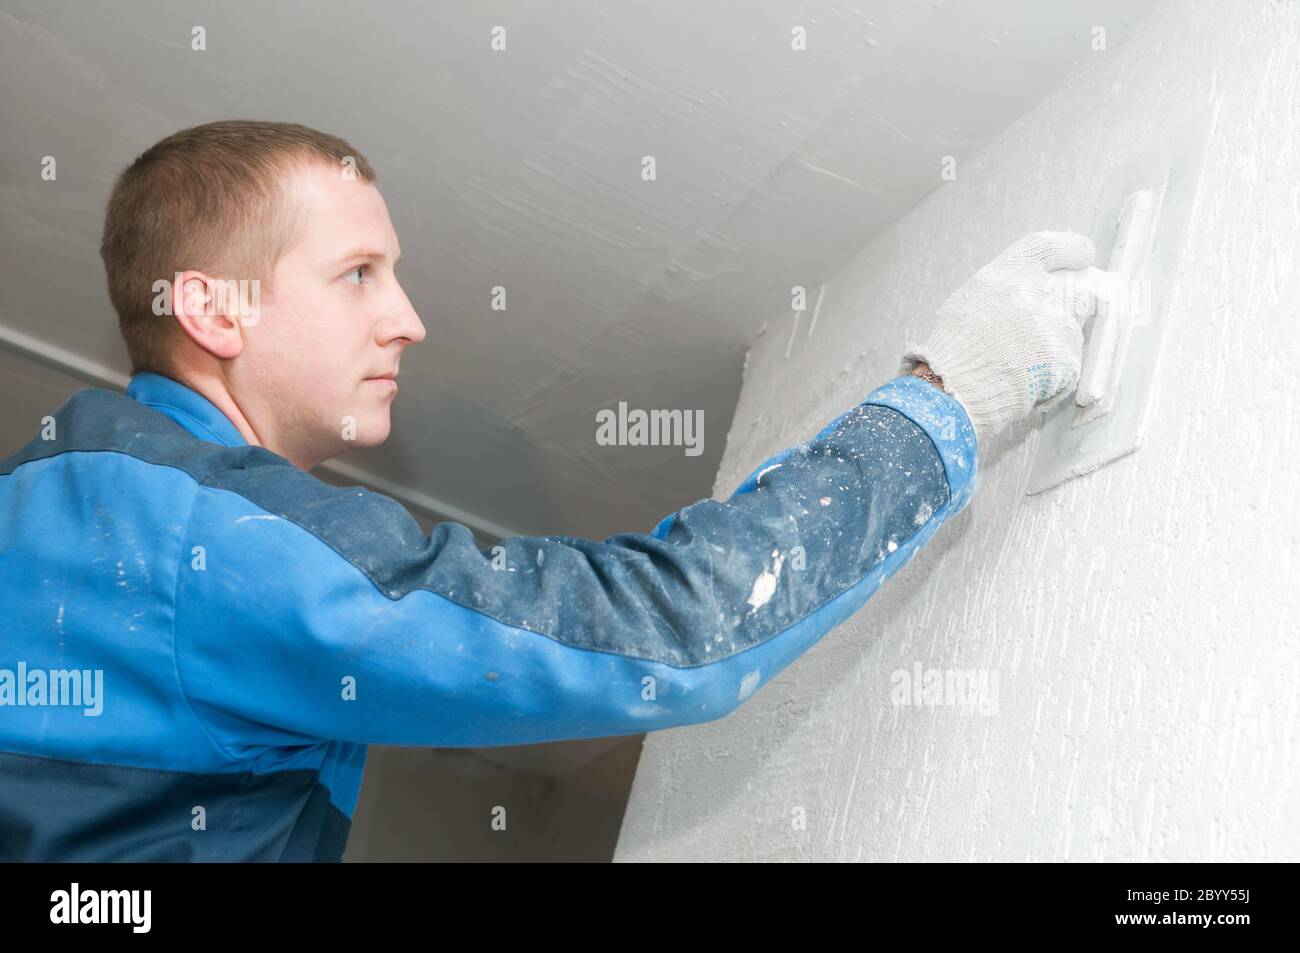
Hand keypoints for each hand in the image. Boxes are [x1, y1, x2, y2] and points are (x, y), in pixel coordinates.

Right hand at [899, 231, 1095, 443]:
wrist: (953, 388)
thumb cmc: (952, 349)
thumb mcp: (968, 301)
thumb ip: (1003, 291)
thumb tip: (1025, 292)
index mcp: (1010, 272)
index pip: (1050, 247)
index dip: (1071, 249)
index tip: (1084, 253)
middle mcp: (1038, 290)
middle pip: (1070, 291)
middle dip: (1063, 311)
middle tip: (1039, 334)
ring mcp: (1056, 324)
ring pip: (1070, 330)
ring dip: (1054, 345)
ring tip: (1020, 365)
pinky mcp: (1067, 357)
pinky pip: (1068, 366)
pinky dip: (1052, 378)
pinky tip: (1024, 385)